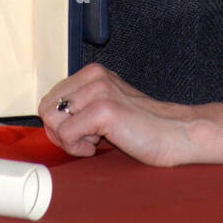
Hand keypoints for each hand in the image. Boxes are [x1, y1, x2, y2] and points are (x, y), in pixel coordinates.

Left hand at [38, 63, 194, 166]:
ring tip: (96, 141)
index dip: (60, 123)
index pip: (49, 99)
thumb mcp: (106, 107)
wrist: (176, 135)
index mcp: (93, 73)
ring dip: (70, 139)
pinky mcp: (104, 109)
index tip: (82, 132)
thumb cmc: (143, 128)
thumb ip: (81, 106)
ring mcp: (99, 90)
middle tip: (87, 139)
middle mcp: (94, 76)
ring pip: (52, 120)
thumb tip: (48, 119)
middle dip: (61, 131)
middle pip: (46, 109)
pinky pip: (67, 135)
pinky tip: (100, 146)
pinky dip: (79, 148)